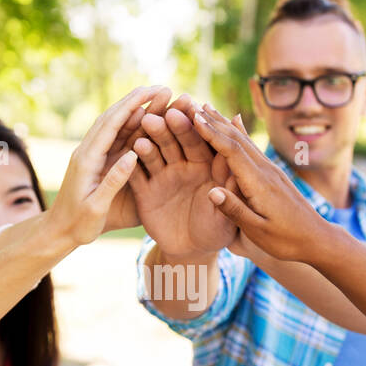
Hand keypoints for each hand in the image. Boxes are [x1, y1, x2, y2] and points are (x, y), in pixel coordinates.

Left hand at [46, 86, 166, 246]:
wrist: (59, 232)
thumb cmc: (78, 225)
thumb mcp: (96, 206)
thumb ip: (114, 181)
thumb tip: (132, 155)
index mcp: (87, 159)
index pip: (111, 125)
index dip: (132, 106)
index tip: (151, 91)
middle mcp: (87, 151)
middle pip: (113, 118)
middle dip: (137, 100)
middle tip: (161, 88)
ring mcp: (91, 154)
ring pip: (114, 125)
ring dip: (134, 109)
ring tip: (157, 97)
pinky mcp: (96, 161)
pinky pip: (114, 138)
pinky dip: (130, 124)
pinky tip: (145, 118)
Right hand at [128, 101, 236, 258]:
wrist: (190, 253)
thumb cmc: (216, 234)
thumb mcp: (227, 219)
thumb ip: (230, 197)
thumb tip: (233, 175)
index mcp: (210, 167)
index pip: (208, 144)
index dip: (204, 129)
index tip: (197, 112)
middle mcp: (185, 166)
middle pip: (181, 141)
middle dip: (175, 125)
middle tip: (169, 111)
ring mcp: (164, 176)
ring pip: (158, 152)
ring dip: (153, 137)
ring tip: (147, 122)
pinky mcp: (146, 191)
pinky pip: (139, 175)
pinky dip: (135, 163)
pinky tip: (132, 150)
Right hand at [191, 104, 330, 261]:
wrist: (317, 239)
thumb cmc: (286, 240)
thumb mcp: (258, 231)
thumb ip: (235, 211)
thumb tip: (211, 191)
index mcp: (259, 183)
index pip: (232, 151)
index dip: (212, 133)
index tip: (194, 117)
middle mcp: (266, 171)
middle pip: (237, 139)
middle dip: (214, 121)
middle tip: (193, 106)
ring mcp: (271, 170)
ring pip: (244, 140)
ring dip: (224, 123)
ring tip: (208, 109)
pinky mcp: (273, 174)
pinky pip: (251, 148)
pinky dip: (238, 133)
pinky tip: (235, 124)